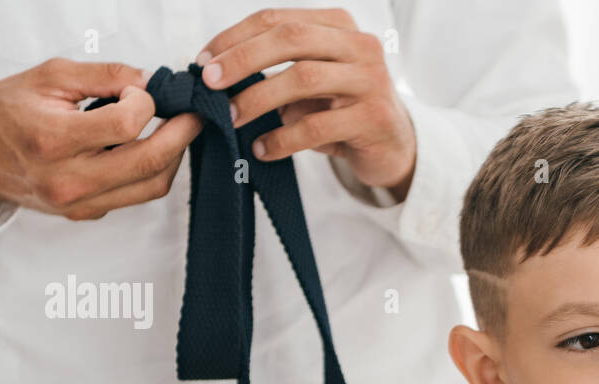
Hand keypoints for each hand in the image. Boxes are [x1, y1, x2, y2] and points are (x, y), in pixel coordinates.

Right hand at [0, 58, 202, 221]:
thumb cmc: (5, 112)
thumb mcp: (47, 77)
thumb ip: (102, 75)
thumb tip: (149, 79)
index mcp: (53, 140)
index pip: (125, 125)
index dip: (145, 102)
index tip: (143, 90)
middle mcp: (68, 179)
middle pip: (150, 162)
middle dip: (182, 134)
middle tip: (195, 115)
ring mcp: (80, 203)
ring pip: (152, 186)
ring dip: (174, 157)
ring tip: (178, 131)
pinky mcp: (87, 213)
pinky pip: (135, 196)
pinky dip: (152, 171)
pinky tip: (151, 149)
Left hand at [195, 7, 415, 200]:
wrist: (394, 146)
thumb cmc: (342, 109)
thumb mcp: (311, 80)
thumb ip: (276, 68)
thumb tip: (216, 73)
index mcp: (339, 25)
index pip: (278, 19)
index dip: (235, 37)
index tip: (204, 62)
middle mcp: (359, 45)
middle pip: (291, 38)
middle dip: (243, 59)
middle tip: (211, 84)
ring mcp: (370, 80)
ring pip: (303, 78)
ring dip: (259, 98)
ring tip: (232, 119)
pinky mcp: (374, 118)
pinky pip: (317, 126)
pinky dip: (282, 139)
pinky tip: (262, 149)